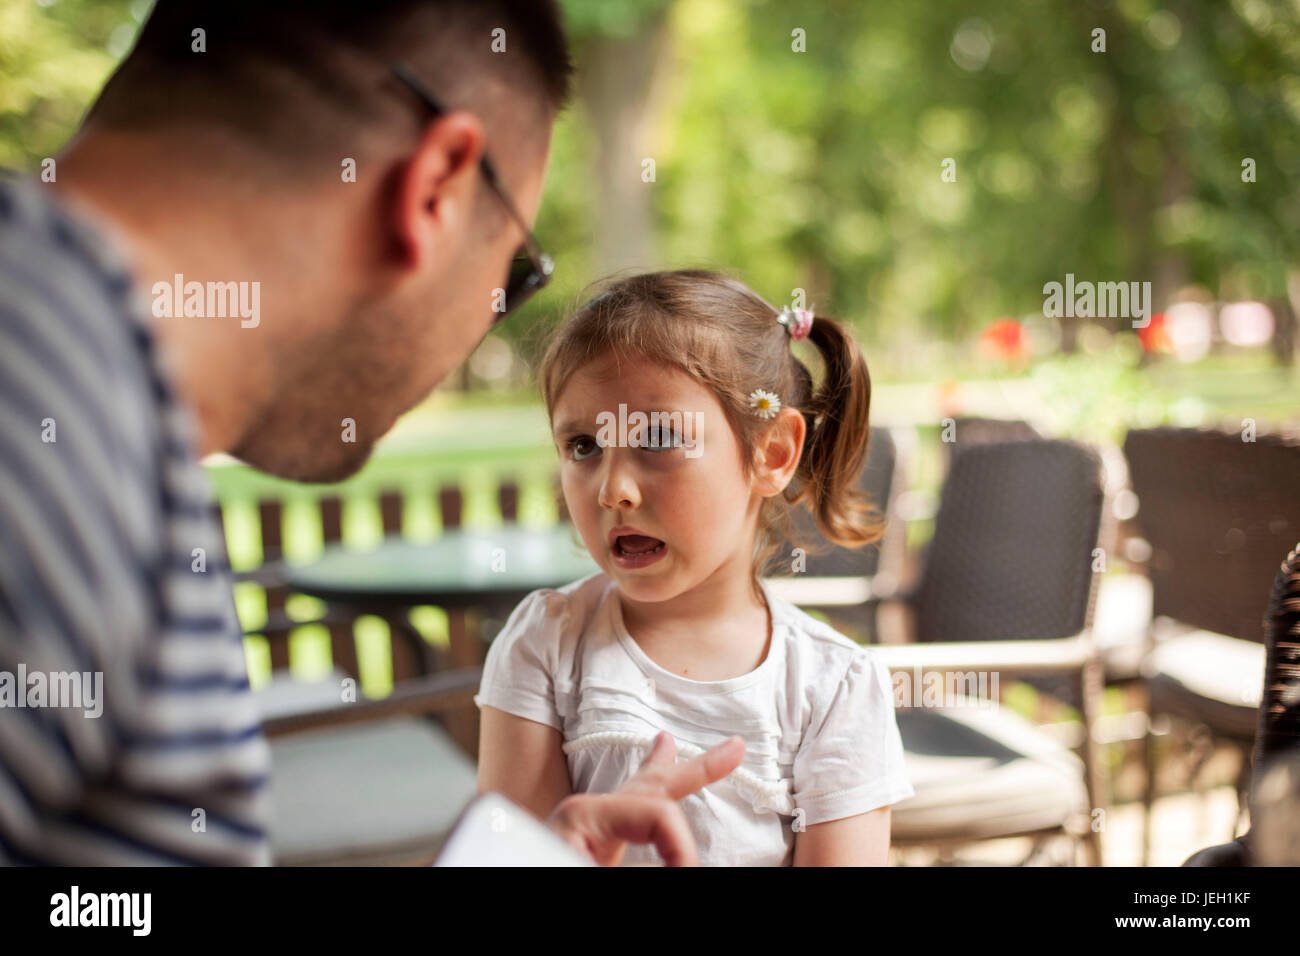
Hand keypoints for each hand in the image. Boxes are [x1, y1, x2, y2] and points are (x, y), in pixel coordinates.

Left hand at [545, 732, 744, 865]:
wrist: (494, 867)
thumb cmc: (527, 862)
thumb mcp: (582, 866)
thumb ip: (622, 862)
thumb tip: (679, 861)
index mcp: (580, 818)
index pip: (657, 812)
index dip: (682, 847)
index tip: (688, 874)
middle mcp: (582, 818)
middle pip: (648, 785)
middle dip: (695, 770)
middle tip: (735, 749)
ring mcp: (582, 835)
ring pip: (635, 799)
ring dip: (662, 777)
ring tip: (668, 746)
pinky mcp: (582, 854)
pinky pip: (622, 825)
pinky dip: (643, 816)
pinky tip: (647, 800)